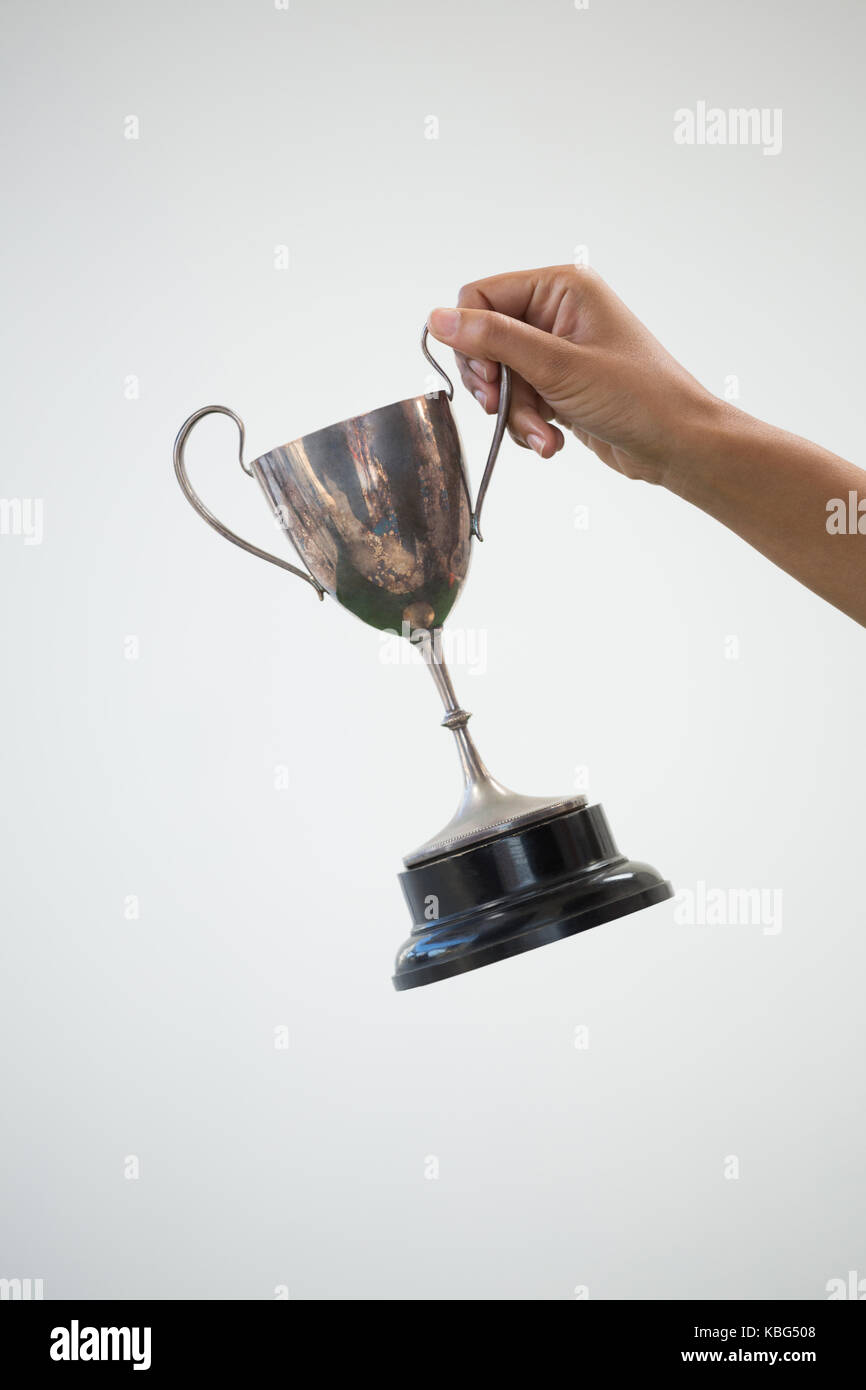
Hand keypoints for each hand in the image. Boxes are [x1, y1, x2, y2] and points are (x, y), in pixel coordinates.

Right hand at [427, 264, 719, 485]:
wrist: (678, 445)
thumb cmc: (637, 398)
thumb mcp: (558, 367)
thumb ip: (495, 340)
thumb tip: (436, 318)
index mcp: (560, 287)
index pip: (481, 297)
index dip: (472, 341)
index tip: (486, 382)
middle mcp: (556, 311)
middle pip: (485, 341)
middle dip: (495, 385)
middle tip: (502, 410)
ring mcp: (557, 350)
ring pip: (500, 378)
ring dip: (515, 414)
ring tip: (544, 437)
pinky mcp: (559, 384)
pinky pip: (519, 401)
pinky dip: (528, 425)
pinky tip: (551, 442)